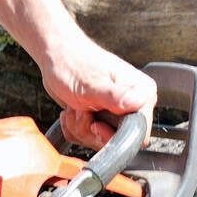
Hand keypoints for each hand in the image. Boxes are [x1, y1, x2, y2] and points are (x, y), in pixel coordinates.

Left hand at [41, 29, 156, 149]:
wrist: (56, 56)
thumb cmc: (72, 63)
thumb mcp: (92, 85)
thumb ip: (114, 96)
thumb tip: (136, 103)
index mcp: (141, 93)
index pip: (139, 134)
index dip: (114, 135)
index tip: (95, 124)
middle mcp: (134, 103)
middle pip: (119, 140)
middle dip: (93, 132)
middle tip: (80, 112)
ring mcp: (120, 110)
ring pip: (103, 140)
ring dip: (81, 129)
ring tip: (74, 108)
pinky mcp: (106, 116)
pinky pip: (92, 137)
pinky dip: (77, 129)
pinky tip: (73, 112)